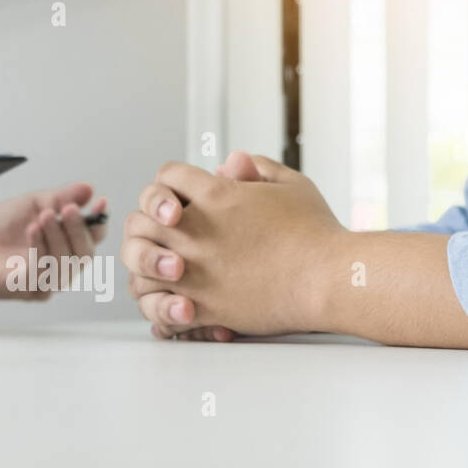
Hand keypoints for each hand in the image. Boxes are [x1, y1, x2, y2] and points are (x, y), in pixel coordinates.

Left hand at [0, 183, 107, 300]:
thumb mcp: (33, 204)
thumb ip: (60, 198)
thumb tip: (88, 189)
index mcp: (66, 244)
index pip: (93, 237)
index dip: (99, 221)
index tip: (100, 203)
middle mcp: (61, 266)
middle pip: (85, 254)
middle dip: (79, 230)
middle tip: (67, 209)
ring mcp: (47, 281)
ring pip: (66, 265)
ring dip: (58, 237)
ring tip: (44, 216)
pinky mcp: (29, 290)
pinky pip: (44, 273)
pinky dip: (41, 248)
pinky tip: (32, 230)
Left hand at [121, 152, 345, 337]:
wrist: (329, 280)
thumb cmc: (317, 232)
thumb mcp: (291, 184)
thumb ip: (257, 168)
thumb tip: (229, 162)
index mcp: (215, 194)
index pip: (166, 176)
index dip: (170, 184)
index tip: (182, 197)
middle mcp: (196, 230)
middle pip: (138, 220)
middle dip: (147, 223)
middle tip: (162, 233)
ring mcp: (194, 270)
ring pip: (138, 265)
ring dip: (145, 264)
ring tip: (162, 267)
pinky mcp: (201, 306)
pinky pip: (157, 305)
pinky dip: (157, 304)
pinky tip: (170, 301)